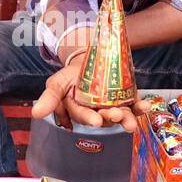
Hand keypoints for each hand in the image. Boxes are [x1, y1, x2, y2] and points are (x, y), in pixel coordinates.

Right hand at [31, 56, 149, 132]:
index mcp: (78, 110)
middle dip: (112, 117)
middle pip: (104, 117)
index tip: (97, 121)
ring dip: (128, 117)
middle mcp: (97, 112)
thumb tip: (35, 113)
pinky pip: (134, 107)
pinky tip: (146, 106)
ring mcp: (112, 107)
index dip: (89, 119)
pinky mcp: (126, 102)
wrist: (89, 60)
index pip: (83, 115)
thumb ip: (49, 98)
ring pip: (120, 115)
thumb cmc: (71, 76)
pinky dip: (140, 107)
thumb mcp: (58, 83)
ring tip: (134, 118)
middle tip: (117, 115)